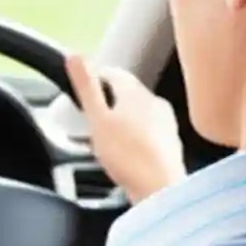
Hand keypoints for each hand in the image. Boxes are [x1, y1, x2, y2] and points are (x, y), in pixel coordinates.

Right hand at [66, 55, 185, 202]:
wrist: (161, 190)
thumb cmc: (128, 156)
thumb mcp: (97, 119)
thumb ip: (86, 88)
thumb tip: (75, 55)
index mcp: (136, 92)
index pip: (113, 73)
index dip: (96, 79)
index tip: (85, 89)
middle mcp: (155, 102)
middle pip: (127, 93)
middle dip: (110, 101)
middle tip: (93, 115)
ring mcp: (166, 123)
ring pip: (139, 113)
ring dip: (124, 120)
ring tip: (107, 137)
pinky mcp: (171, 143)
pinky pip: (149, 133)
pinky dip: (136, 138)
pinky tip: (128, 153)